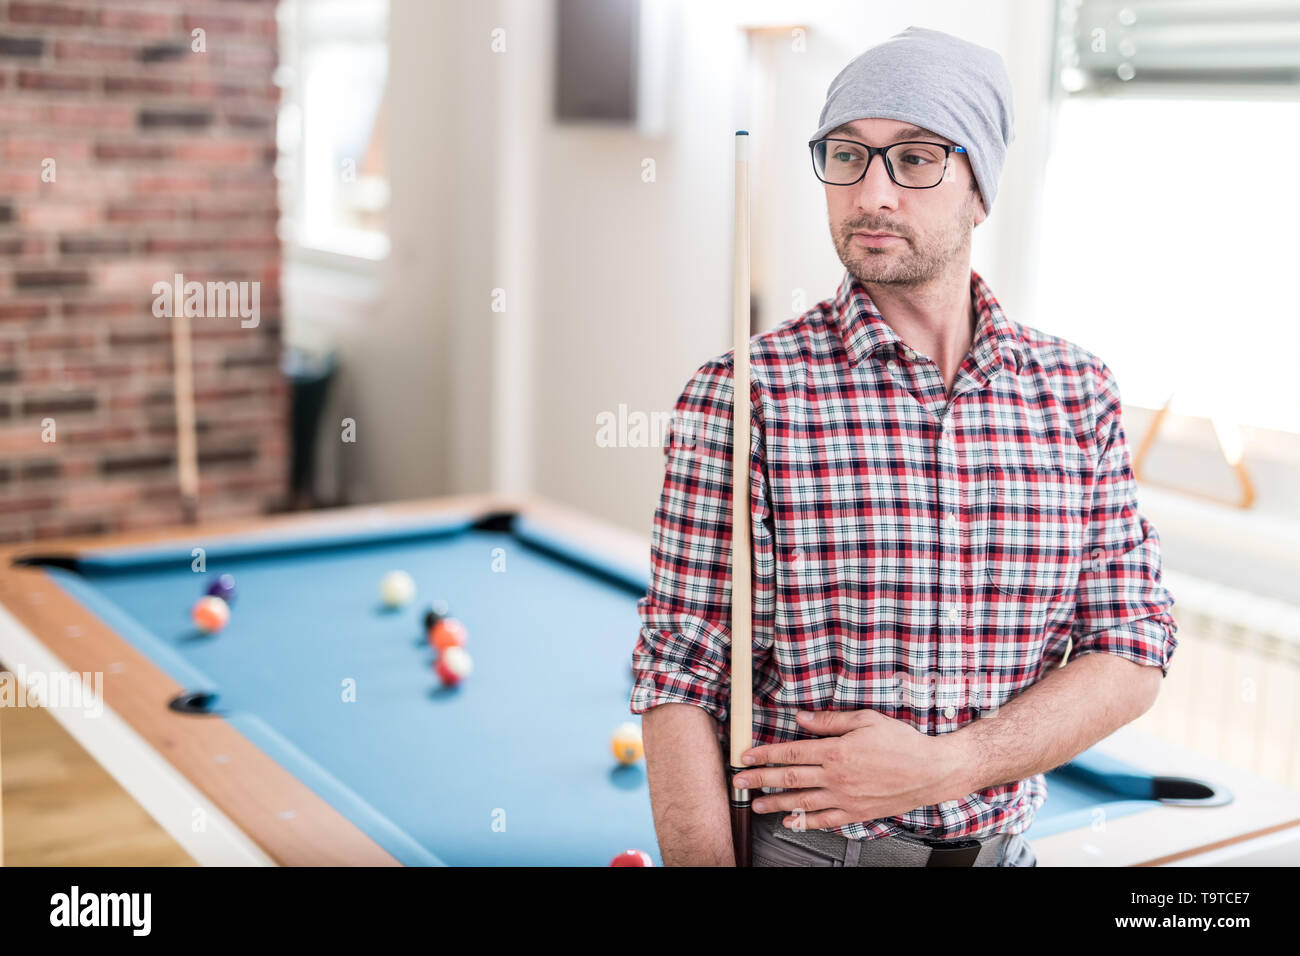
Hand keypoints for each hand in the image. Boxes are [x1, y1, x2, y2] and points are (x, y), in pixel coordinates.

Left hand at [732, 709, 967, 830]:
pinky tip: (789, 821)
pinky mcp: (856, 812)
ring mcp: (846, 798)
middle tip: (739, 781)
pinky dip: (804, 822)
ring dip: (775, 803)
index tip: (746, 756)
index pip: (791, 753)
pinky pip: (824, 820)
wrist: (931, 771)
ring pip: (802, 802)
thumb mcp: (866, 720)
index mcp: (837, 751)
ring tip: (756, 804)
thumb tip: (802, 717)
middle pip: (790, 779)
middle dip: (760, 779)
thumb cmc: (902, 743)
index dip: (765, 755)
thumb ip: (830, 721)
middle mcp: (837, 777)